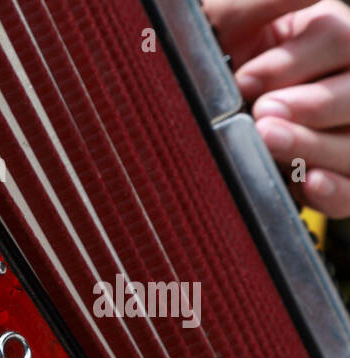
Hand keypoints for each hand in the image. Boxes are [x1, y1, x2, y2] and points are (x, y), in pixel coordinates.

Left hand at [204, 0, 349, 216]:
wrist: (171, 124)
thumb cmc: (202, 63)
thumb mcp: (224, 22)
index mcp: (327, 37)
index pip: (340, 41)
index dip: (293, 64)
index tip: (244, 80)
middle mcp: (344, 83)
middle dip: (312, 104)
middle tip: (262, 114)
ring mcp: (342, 133)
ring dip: (315, 145)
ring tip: (268, 142)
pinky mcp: (335, 178)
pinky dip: (336, 189)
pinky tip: (309, 182)